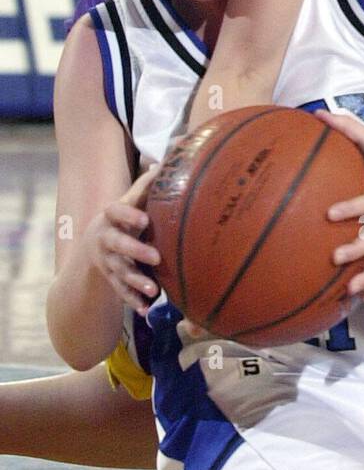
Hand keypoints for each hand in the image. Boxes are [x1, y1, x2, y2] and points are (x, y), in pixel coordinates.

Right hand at [86, 166, 160, 314]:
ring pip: (120, 272)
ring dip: (136, 281)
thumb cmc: (122, 218)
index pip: (116, 212)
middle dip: (135, 251)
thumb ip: (145, 186)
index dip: (128, 216)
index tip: (144, 220)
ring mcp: (107, 261)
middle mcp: (105, 239)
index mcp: (111, 216)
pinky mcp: (111, 279)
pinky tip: (145, 309)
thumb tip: (166, 160)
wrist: (91, 246)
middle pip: (118, 245)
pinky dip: (132, 300)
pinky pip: (120, 291)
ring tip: (154, 290)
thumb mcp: (129, 202)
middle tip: (156, 257)